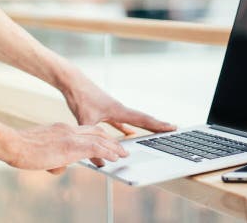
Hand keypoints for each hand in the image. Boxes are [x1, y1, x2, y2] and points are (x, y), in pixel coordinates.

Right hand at [5, 122, 128, 174]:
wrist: (13, 144)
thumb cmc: (21, 149)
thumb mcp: (41, 152)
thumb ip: (53, 157)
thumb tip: (59, 167)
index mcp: (61, 128)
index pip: (85, 130)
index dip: (99, 137)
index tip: (106, 143)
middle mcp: (68, 129)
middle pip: (96, 132)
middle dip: (110, 140)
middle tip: (120, 148)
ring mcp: (70, 136)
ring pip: (99, 138)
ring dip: (113, 147)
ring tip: (123, 154)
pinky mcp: (70, 146)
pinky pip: (95, 147)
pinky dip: (107, 152)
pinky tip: (114, 157)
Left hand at [61, 71, 176, 167]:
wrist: (73, 83)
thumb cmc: (81, 98)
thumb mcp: (85, 122)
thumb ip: (92, 142)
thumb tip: (99, 163)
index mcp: (119, 110)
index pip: (143, 119)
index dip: (158, 125)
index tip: (173, 127)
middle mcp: (119, 109)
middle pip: (143, 119)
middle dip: (158, 125)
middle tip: (173, 129)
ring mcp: (113, 109)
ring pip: (133, 121)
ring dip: (144, 126)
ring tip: (156, 133)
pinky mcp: (106, 110)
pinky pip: (121, 122)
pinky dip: (127, 128)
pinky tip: (130, 135)